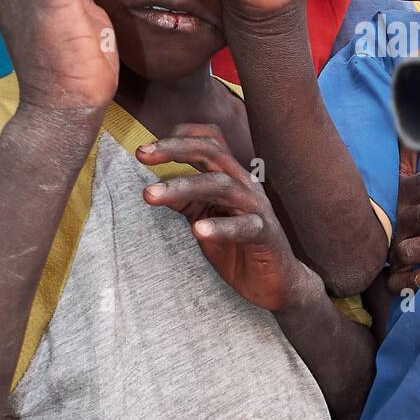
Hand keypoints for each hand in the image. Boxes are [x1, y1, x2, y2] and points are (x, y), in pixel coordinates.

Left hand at [137, 123, 318, 313]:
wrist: (277, 281)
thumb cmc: (239, 246)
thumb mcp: (204, 218)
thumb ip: (185, 201)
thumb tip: (153, 188)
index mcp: (231, 177)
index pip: (209, 142)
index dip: (178, 138)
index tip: (145, 150)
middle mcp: (245, 184)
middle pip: (212, 152)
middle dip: (175, 149)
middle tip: (142, 155)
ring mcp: (257, 207)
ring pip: (221, 185)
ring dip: (184, 186)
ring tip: (151, 195)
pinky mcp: (265, 234)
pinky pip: (245, 226)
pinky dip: (221, 227)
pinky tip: (198, 230)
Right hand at [386, 147, 419, 294]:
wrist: (357, 238)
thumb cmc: (397, 200)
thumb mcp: (398, 171)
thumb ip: (410, 144)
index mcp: (403, 192)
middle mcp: (399, 219)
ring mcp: (393, 248)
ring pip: (417, 246)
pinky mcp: (390, 275)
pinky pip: (397, 281)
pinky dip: (411, 281)